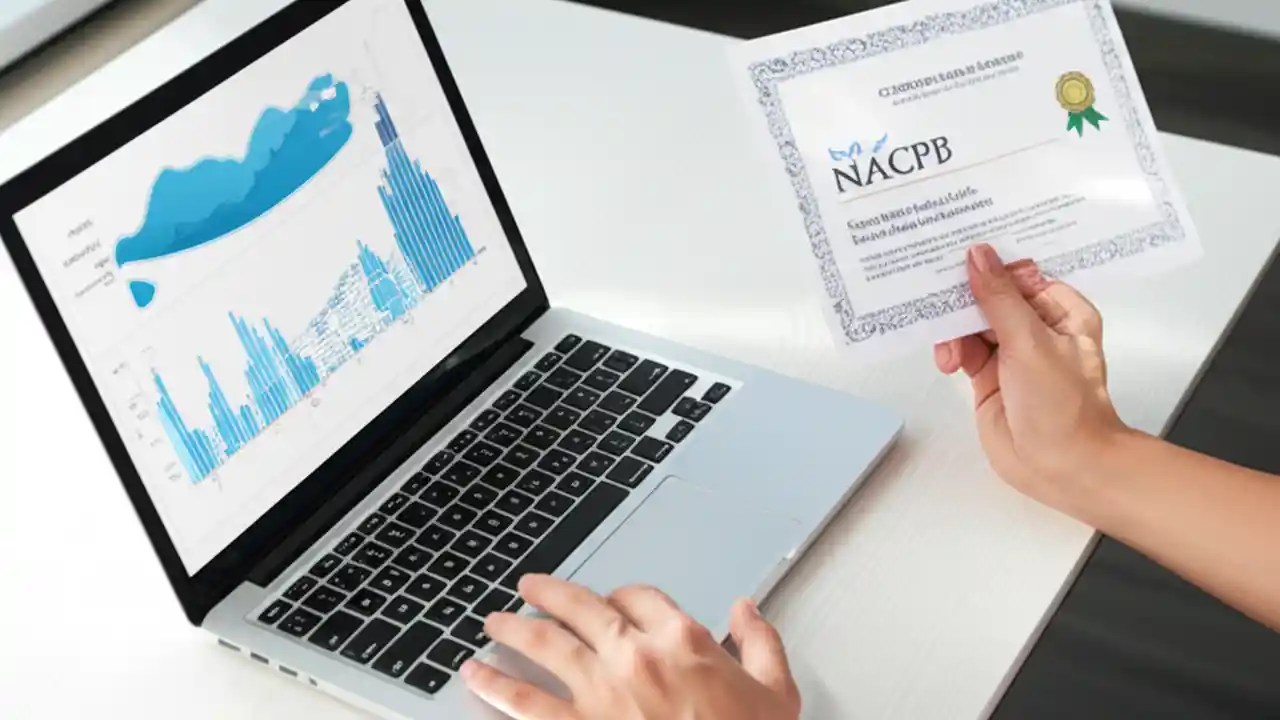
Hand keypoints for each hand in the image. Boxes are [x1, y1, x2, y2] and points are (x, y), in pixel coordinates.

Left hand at [461, 575, 800, 719]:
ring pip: (545, 644)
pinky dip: (495, 685)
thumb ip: (760, 643)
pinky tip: (475, 674)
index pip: (639, 596)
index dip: (621, 594)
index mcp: (682, 640)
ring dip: (514, 627)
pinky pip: (525, 702)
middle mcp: (635, 656)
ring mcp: (601, 693)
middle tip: (529, 587)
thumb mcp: (775, 694)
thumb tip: (746, 611)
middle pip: (581, 607)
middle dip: (549, 593)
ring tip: (494, 622)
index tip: (613, 599)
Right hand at [933, 243, 1129, 519]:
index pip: (1019, 272)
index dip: (990, 261)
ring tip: (948, 350)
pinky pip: (962, 350)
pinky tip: (947, 362)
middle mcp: (1037, 327)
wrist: (1062, 467)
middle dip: (963, 297)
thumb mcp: (1030, 341)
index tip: (956, 249)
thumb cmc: (1063, 407)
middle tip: (933, 292)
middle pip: (990, 296)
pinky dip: (950, 351)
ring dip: (953, 330)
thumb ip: (999, 298)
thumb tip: (978, 256)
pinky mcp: (989, 376)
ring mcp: (1011, 352)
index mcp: (1061, 310)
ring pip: (971, 323)